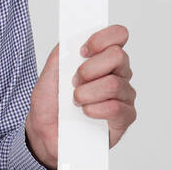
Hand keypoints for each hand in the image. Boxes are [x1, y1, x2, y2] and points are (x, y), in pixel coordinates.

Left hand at [24, 24, 136, 169]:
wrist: (45, 134)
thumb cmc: (51, 104)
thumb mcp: (49, 73)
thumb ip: (62, 53)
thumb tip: (74, 39)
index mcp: (102, 59)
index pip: (118, 35)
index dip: (102, 39)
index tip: (83, 51)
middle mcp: (118, 74)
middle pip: (118, 56)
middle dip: (89, 69)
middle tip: (75, 82)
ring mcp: (124, 96)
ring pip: (114, 84)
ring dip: (88, 93)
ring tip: (76, 102)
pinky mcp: (124, 119)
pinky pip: (117, 108)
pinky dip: (95, 110)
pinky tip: (86, 114)